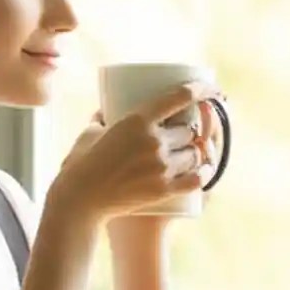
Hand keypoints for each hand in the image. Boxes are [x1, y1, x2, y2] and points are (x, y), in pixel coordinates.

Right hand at [49, 81, 220, 223]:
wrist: (79, 199)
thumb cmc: (80, 164)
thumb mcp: (91, 131)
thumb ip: (103, 118)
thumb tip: (105, 109)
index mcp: (137, 120)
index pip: (179, 97)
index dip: (201, 90)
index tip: (210, 89)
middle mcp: (153, 141)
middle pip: (189, 130)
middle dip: (189, 132)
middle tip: (183, 135)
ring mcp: (160, 167)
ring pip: (195, 154)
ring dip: (194, 153)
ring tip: (187, 154)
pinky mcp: (163, 190)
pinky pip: (196, 179)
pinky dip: (203, 173)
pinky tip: (205, 169)